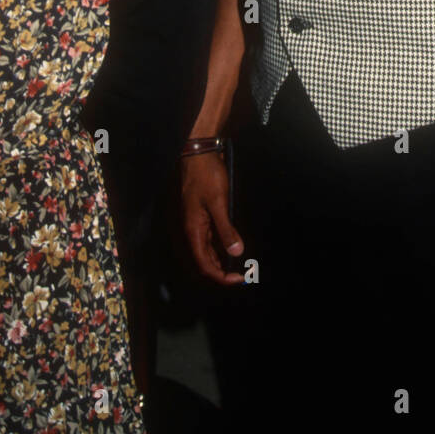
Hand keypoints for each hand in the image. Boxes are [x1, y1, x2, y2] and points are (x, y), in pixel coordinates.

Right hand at [180, 150, 244, 285]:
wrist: (198, 155)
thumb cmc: (207, 176)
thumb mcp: (219, 203)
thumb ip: (226, 229)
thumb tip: (236, 253)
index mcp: (193, 230)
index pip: (204, 264)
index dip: (221, 276)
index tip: (239, 279)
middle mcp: (192, 230)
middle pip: (204, 261)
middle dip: (222, 271)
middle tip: (242, 275)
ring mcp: (196, 223)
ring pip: (207, 250)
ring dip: (221, 260)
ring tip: (240, 265)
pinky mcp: (201, 215)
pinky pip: (209, 238)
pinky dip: (220, 246)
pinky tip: (232, 246)